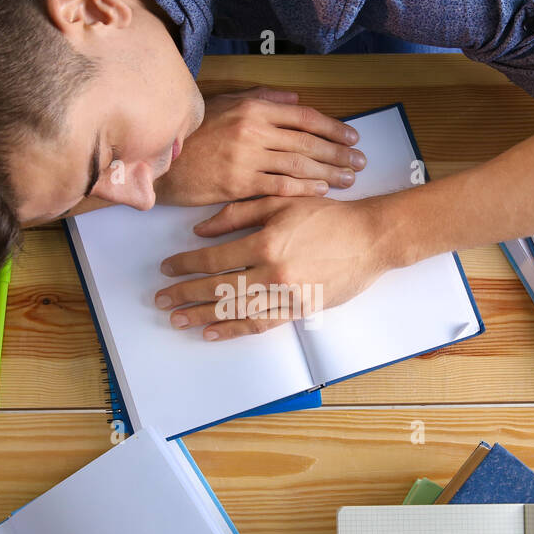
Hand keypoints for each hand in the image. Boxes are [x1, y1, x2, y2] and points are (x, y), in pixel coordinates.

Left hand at [152, 195, 396, 339]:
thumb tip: (200, 231)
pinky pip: (261, 323)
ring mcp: (288, 294)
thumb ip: (239, 214)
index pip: (214, 258)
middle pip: (218, 287)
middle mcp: (274, 271)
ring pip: (236, 309)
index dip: (185, 265)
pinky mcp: (301, 309)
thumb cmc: (327, 216)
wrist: (370, 238)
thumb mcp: (282, 202)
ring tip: (179, 320)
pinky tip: (213, 332)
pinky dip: (234, 329)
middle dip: (185, 294)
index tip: (167, 269)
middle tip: (162, 300)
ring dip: (203, 316)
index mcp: (266, 240)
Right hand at [153, 87, 366, 205]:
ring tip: (348, 180)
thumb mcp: (224, 103)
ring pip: (298, 164)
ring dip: (328, 173)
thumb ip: (262, 98)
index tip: (353, 138)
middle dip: (338, 153)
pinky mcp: (237, 183)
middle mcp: (253, 130)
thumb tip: (295, 99)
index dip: (333, 128)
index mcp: (252, 108)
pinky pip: (279, 186)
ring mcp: (246, 157)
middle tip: (360, 163)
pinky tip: (321, 192)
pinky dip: (303, 188)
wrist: (159, 160)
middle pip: (307, 142)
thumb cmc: (191, 133)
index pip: (304, 117)